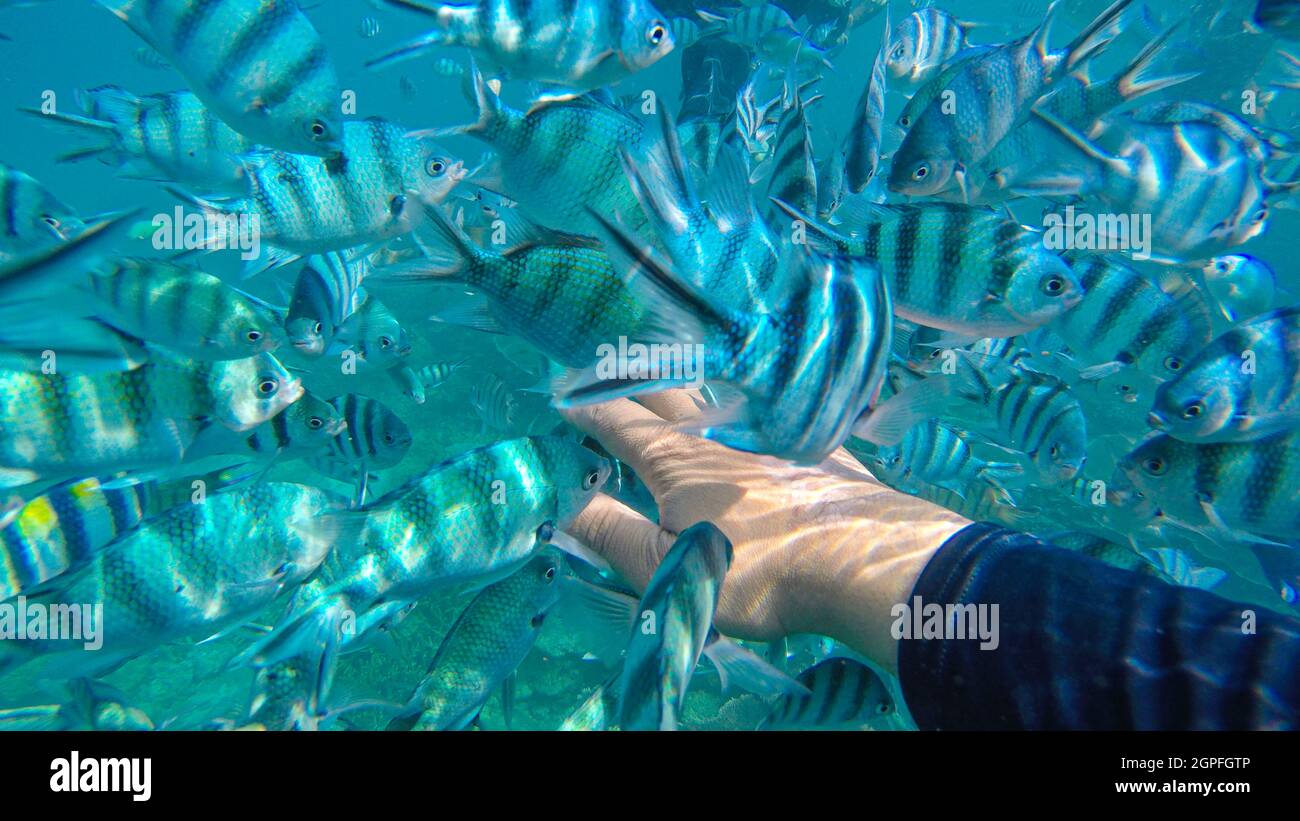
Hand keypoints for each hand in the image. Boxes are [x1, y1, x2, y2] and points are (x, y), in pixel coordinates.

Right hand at [561, 389, 970, 670]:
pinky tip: (756, 403)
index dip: (585, 410)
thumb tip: (560, 501)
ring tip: (675, 371)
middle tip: (611, 368)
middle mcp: (718, 432)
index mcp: (674, 459)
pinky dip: (747, 398)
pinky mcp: (815, 443)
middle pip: (666, 392)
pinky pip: (770, 406)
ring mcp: (771, 431)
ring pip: (719, 391)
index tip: (560, 394)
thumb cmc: (755, 571)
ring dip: (689, 379)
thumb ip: (610, 532)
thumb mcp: (665, 568)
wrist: (859, 559)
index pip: (617, 423)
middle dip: (633, 379)